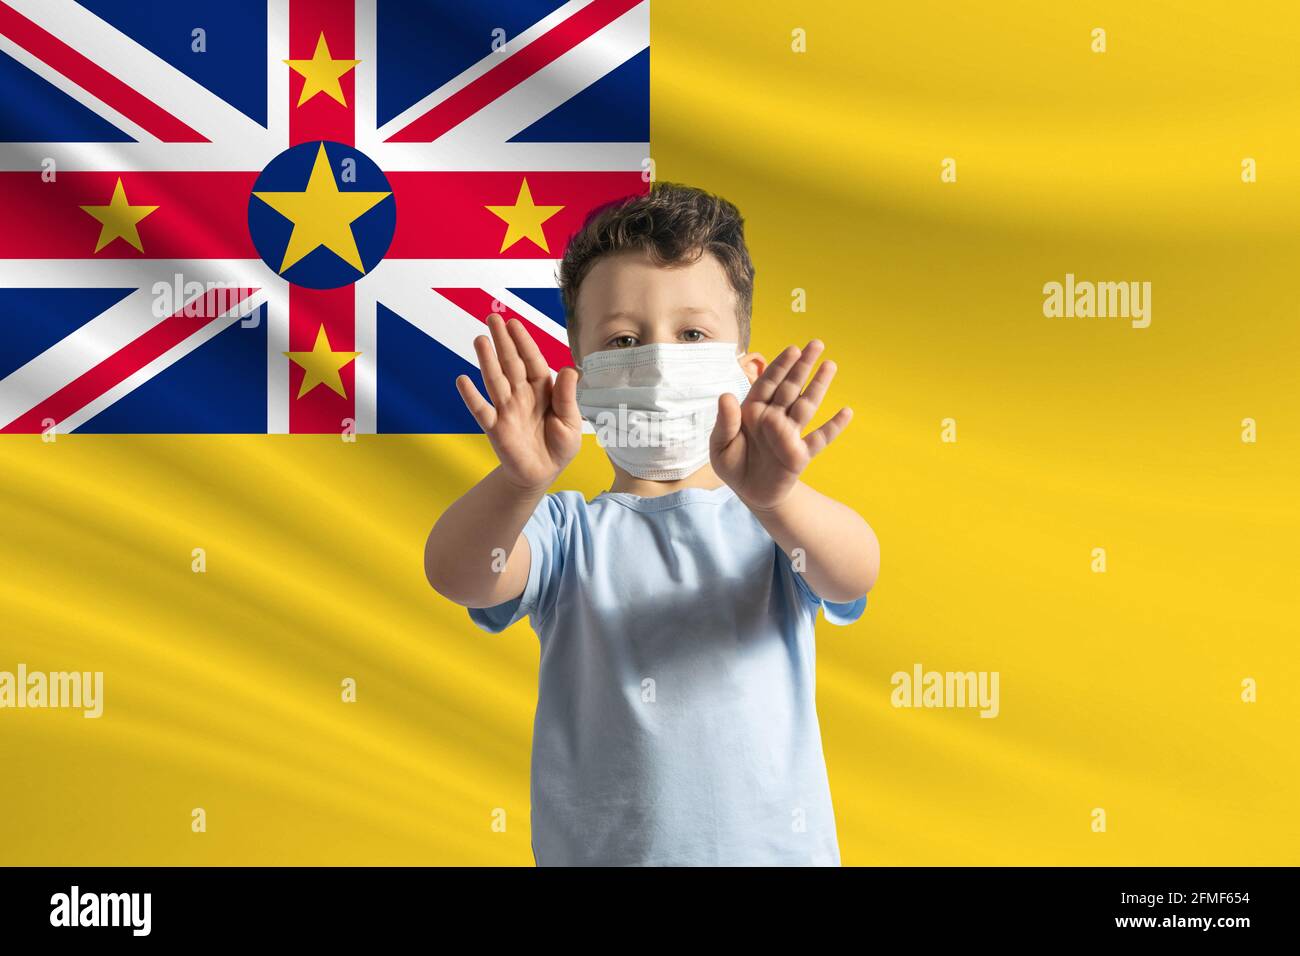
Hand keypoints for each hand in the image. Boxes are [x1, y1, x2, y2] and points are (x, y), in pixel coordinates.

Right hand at [456, 313, 582, 493]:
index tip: (514, 323)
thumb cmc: (559, 445)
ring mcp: (507, 410)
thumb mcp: (571, 422)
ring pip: (495, 380)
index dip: (524, 343)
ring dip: (487, 360)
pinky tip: (462, 380)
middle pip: (511, 364)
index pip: (532, 361)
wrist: (544, 473)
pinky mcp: (496, 428)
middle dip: (502, 341)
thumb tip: (570, 369)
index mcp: (543, 390)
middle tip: (492, 318)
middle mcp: (522, 395)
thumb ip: (568, 397)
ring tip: (479, 339)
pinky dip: (472, 396)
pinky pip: (482, 410)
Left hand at [710, 339, 851, 511]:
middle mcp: (774, 418)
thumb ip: (725, 422)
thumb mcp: (720, 446)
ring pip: (806, 406)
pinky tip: (846, 412)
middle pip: (791, 387)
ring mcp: (789, 434)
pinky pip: (819, 439)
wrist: (749, 492)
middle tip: (816, 344)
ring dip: (818, 386)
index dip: (780, 366)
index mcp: (753, 411)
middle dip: (803, 366)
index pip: (768, 383)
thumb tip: (726, 396)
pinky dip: (832, 427)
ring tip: (830, 364)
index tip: (793, 349)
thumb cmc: (733, 464)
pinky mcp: (800, 454)